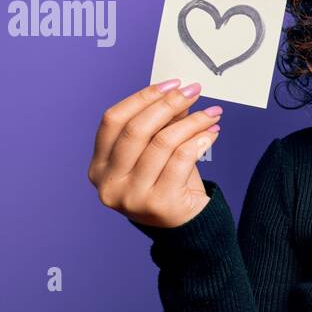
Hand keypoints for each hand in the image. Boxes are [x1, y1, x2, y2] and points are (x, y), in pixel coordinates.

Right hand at [88, 79, 222, 228]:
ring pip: (162, 143)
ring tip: (212, 113)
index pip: (113, 120)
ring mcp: (130, 197)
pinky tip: (212, 133)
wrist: (187, 227)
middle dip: (168, 105)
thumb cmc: (169, 184)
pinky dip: (199, 141)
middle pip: (136, 130)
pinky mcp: (158, 205)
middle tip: (194, 92)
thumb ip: (161, 125)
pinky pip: (181, 160)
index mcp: (99, 166)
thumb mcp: (158, 152)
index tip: (171, 84)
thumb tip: (178, 93)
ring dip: (192, 122)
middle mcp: (108, 183)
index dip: (142, 98)